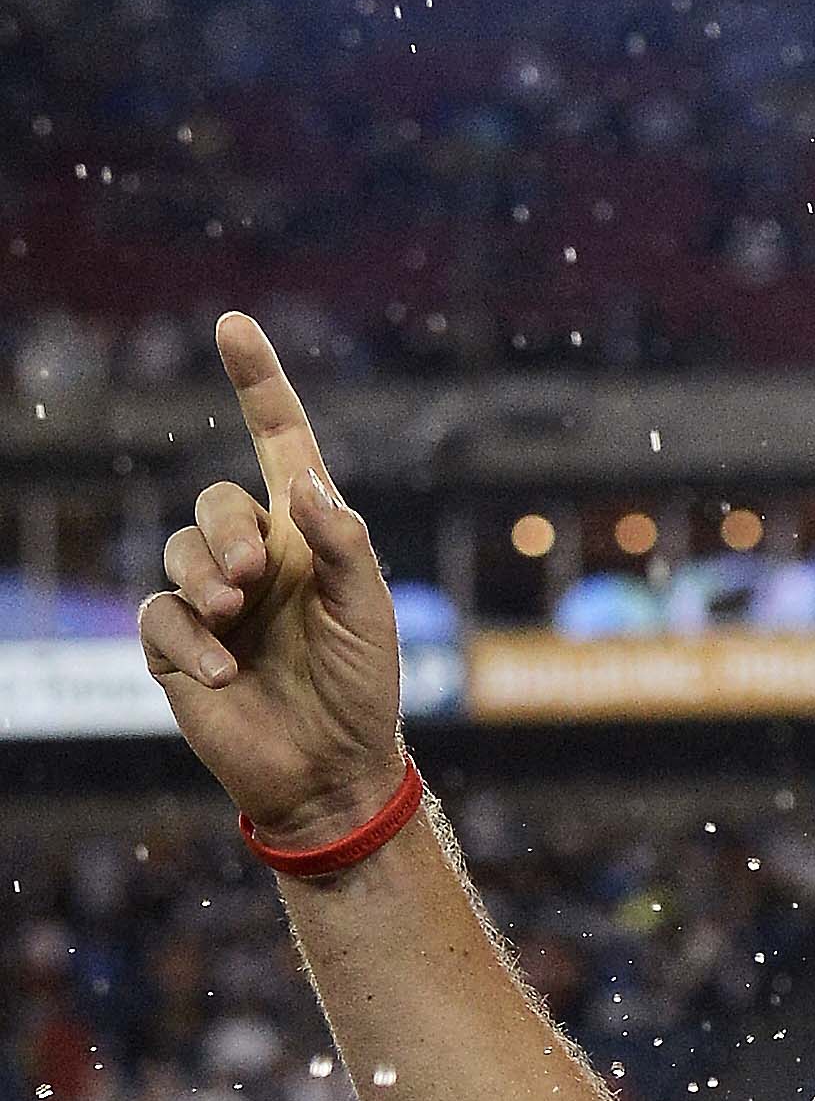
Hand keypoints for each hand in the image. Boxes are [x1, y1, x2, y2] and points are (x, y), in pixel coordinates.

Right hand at [139, 316, 403, 852]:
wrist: (331, 774)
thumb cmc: (363, 694)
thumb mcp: (369, 615)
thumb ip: (345, 546)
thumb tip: (305, 483)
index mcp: (307, 540)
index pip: (278, 444)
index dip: (258, 385)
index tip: (234, 326)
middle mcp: (256, 559)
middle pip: (216, 500)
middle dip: (228, 530)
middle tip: (250, 580)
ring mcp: (213, 601)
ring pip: (178, 549)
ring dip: (203, 579)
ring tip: (235, 620)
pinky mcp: (177, 646)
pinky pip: (159, 616)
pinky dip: (187, 639)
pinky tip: (222, 674)